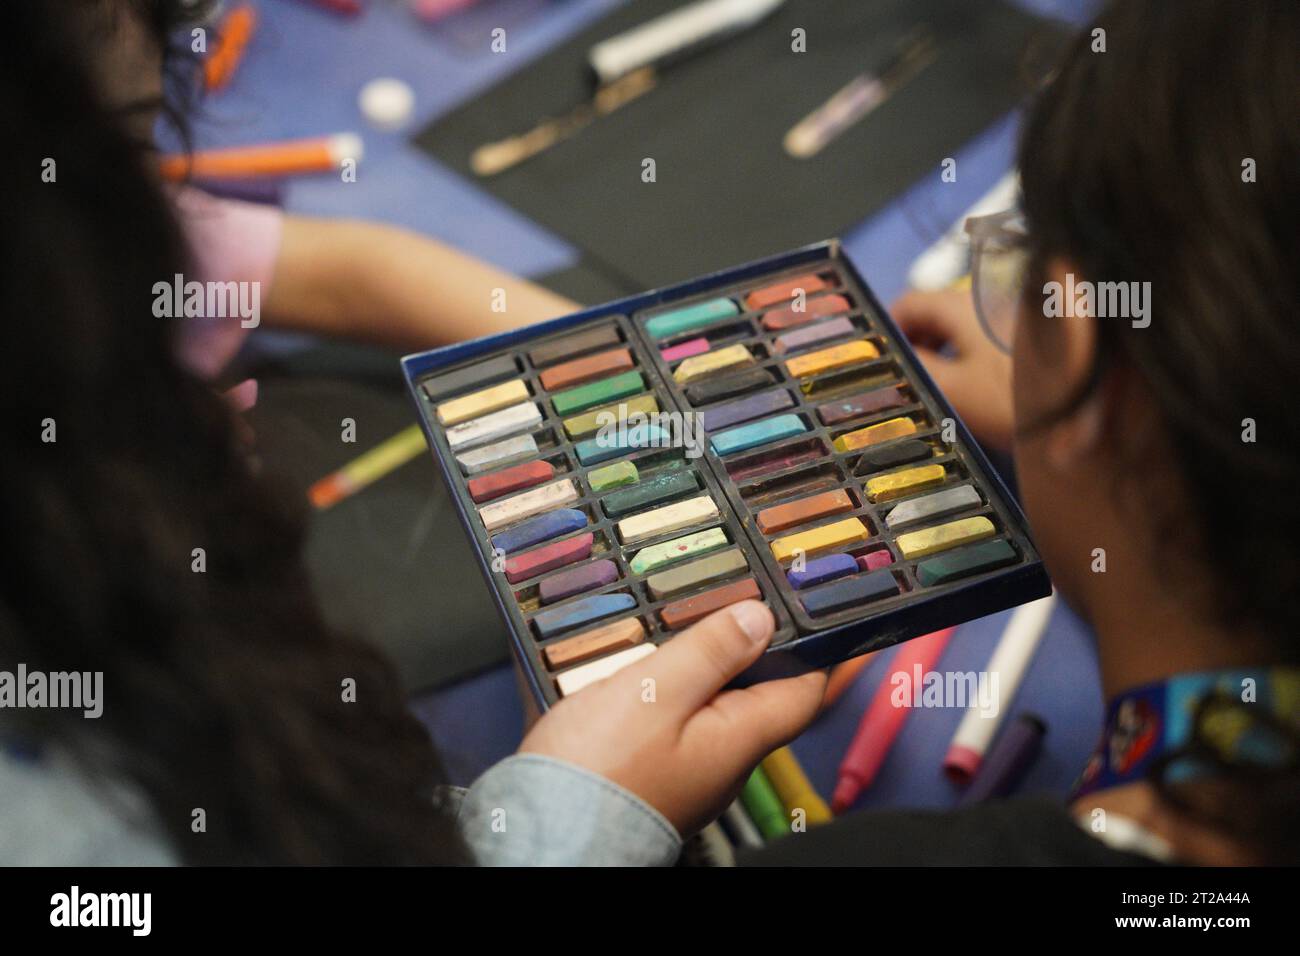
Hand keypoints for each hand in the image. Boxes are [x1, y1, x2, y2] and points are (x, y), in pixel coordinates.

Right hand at [519, 601, 826, 836]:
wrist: (545, 834)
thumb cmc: (599, 770)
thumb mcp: (656, 691)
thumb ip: (711, 651)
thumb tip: (760, 618)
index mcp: (738, 739)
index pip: (802, 689)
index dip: (804, 644)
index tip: (787, 605)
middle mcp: (723, 762)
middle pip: (752, 693)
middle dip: (736, 646)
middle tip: (712, 603)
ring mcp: (689, 772)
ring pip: (706, 706)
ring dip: (689, 668)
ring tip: (662, 631)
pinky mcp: (653, 775)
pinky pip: (670, 724)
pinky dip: (658, 693)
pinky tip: (628, 673)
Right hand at [892, 289, 1013, 450]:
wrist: (1086, 404)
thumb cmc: (1014, 397)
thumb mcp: (951, 390)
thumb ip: (913, 369)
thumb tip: (889, 358)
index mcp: (959, 306)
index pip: (906, 303)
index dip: (886, 330)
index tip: (878, 358)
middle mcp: (984, 300)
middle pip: (934, 312)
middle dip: (914, 342)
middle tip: (904, 376)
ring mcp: (1009, 313)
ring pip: (960, 325)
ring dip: (941, 349)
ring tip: (937, 384)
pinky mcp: (1028, 333)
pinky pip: (984, 335)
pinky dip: (969, 353)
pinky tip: (976, 383)